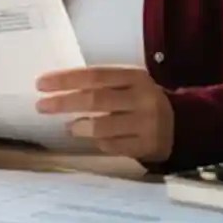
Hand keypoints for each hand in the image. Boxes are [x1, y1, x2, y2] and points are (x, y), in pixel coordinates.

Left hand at [35, 66, 174, 162]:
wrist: (181, 124)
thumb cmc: (142, 101)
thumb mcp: (128, 85)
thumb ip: (101, 85)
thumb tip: (58, 89)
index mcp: (135, 77)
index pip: (95, 76)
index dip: (66, 80)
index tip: (41, 84)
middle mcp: (142, 98)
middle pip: (96, 100)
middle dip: (64, 102)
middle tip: (42, 106)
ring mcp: (146, 124)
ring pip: (103, 126)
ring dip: (79, 126)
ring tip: (68, 127)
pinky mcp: (147, 146)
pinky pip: (113, 146)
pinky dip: (97, 142)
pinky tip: (92, 139)